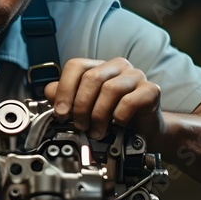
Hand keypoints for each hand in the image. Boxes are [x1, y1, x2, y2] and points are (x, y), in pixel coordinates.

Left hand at [44, 57, 164, 140]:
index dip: (64, 89)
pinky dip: (119, 117)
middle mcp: (117, 67)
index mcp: (99, 67)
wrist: (143, 133)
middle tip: (80, 125)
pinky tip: (118, 125)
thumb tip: (49, 92)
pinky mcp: (151, 90)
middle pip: (91, 78)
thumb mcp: (86, 108)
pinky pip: (130, 101)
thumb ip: (66, 98)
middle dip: (81, 106)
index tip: (61, 112)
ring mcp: (136, 76)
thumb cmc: (114, 119)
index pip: (75, 66)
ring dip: (99, 115)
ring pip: (109, 89)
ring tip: (97, 131)